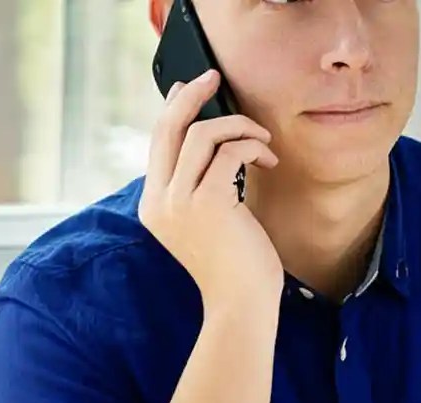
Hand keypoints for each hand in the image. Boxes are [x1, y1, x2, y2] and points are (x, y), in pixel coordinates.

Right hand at [138, 69, 283, 312]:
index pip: (159, 143)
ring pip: (202, 134)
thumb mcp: (207, 223)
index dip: (175, 111)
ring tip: (261, 140)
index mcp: (154, 206)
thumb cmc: (233, 267)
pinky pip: (229, 152)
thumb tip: (211, 140)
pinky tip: (266, 157)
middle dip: (193, 96)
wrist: (241, 306)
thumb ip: (199, 187)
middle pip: (169, 128)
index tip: (191, 90)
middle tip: (215, 78)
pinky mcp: (209, 203)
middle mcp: (160, 202)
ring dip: (238, 126)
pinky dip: (251, 145)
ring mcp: (181, 202)